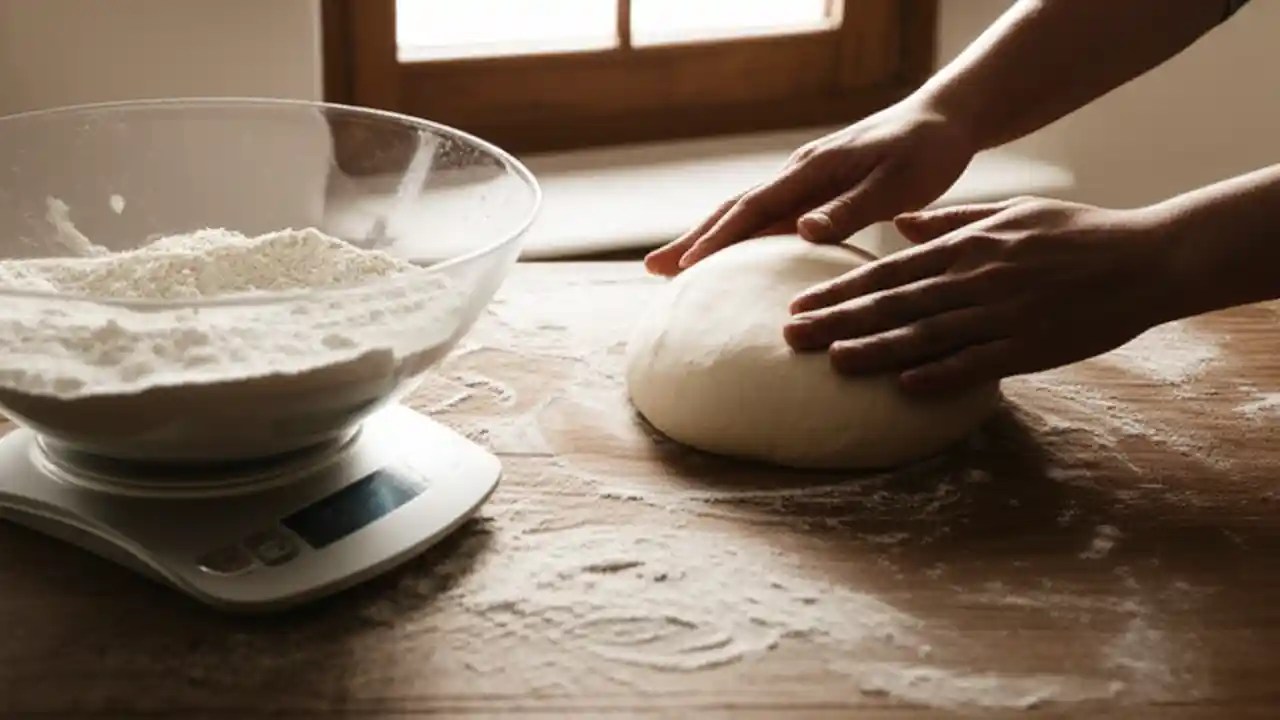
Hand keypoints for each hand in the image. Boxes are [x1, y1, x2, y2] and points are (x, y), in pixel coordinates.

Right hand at [642, 99, 976, 275]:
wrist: (943, 121)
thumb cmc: (927, 151)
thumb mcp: (898, 181)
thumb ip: (851, 208)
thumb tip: (802, 231)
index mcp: (812, 171)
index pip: (753, 208)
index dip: (719, 240)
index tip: (688, 269)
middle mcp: (798, 175)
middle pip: (734, 210)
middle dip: (693, 241)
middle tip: (653, 271)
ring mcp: (802, 183)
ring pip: (744, 213)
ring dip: (707, 240)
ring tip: (673, 268)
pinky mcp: (813, 192)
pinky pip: (766, 218)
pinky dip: (738, 238)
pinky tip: (728, 260)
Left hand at [782, 197, 1175, 395]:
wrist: (1144, 259)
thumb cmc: (1075, 233)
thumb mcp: (1012, 211)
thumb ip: (952, 220)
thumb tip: (901, 220)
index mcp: (968, 247)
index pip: (888, 269)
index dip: (839, 288)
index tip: (798, 302)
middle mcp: (975, 279)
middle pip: (894, 303)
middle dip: (838, 320)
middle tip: (790, 336)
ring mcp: (1001, 314)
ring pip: (926, 334)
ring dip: (875, 349)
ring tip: (831, 361)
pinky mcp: (1030, 347)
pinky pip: (976, 364)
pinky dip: (940, 374)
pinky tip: (903, 385)